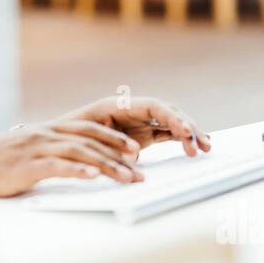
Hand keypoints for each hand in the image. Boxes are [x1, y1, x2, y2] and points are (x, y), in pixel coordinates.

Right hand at [0, 118, 144, 198]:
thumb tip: (77, 168)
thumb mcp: (26, 154)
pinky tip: (92, 176)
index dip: (114, 139)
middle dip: (118, 154)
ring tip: (127, 177)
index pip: (87, 130)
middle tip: (140, 169)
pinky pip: (56, 166)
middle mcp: (44, 135)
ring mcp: (35, 149)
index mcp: (46, 131)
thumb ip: (49, 156)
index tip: (134, 152)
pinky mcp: (25, 166)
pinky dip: (77, 170)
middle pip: (90, 140)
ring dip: (107, 165)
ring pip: (79, 152)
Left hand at [54, 95, 210, 156]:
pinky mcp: (143, 135)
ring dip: (189, 133)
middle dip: (186, 126)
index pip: (154, 105)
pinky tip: (195, 148)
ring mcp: (139, 122)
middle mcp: (133, 110)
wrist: (58, 141)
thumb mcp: (86, 142)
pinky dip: (182, 139)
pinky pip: (167, 133)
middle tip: (200, 144)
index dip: (172, 117)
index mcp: (119, 105)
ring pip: (171, 122)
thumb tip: (134, 157)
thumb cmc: (69, 138)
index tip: (185, 131)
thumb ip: (110, 148)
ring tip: (205, 148)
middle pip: (168, 112)